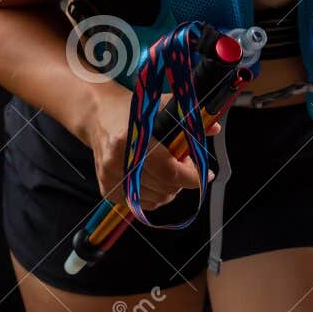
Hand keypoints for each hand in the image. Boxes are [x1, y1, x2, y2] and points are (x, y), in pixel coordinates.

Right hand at [84, 80, 220, 211]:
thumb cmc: (131, 111)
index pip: (169, 171)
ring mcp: (110, 178)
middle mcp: (117, 162)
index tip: (207, 174)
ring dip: (170, 188)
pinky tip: (154, 177)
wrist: (98, 117)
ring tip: (167, 168)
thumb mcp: (161, 107)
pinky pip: (142, 204)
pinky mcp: (107, 190)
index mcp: (131, 139)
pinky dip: (155, 195)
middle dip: (183, 180)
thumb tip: (214, 128)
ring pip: (156, 199)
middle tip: (184, 164)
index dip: (192, 177)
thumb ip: (188, 119)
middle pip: (165, 188)